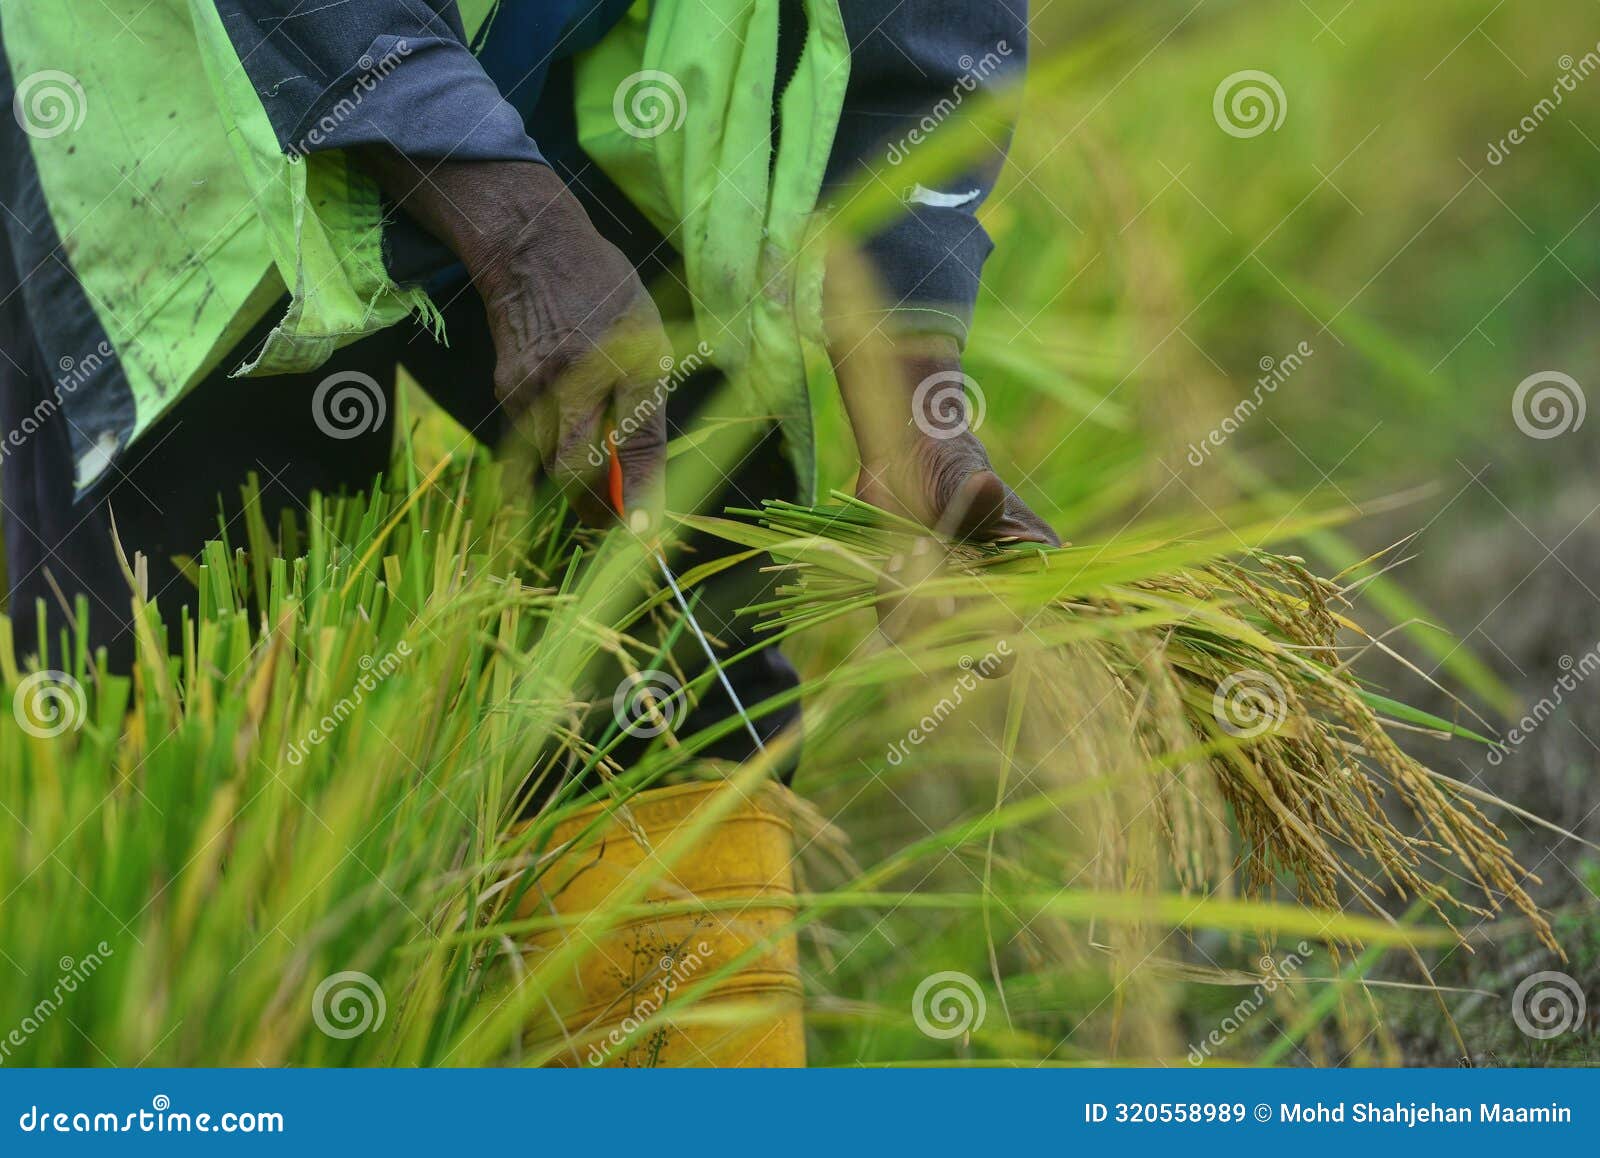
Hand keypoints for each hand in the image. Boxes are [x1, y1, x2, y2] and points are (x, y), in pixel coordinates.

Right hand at [358, 153, 668, 526]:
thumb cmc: (605, 295)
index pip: (634, 442)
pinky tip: (569, 459)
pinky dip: (552, 464)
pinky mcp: (506, 390)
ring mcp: (531, 385)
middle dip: (599, 507)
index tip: (644, 533)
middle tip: (618, 524)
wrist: (533, 250)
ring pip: (551, 464)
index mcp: (619, 359)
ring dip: (577, 491)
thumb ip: (645, 411)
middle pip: (578, 469)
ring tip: (599, 502)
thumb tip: (645, 483)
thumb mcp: (646, 342)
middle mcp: (571, 376)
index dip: (637, 493)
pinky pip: (530, 446)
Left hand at [829, 333, 1057, 655]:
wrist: (905, 457)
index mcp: (1024, 570)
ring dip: (910, 602)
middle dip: (937, 617)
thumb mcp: (964, 475)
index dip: (983, 631)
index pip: (1013, 631)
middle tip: (923, 555)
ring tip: (906, 550)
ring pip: (928, 641)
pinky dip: (891, 597)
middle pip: (970, 648)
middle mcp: (991, 597)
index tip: (951, 601)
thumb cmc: (947, 461)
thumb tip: (986, 486)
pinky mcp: (912, 602)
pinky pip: (898, 625)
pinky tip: (893, 560)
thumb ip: (976, 495)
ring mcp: (950, 604)